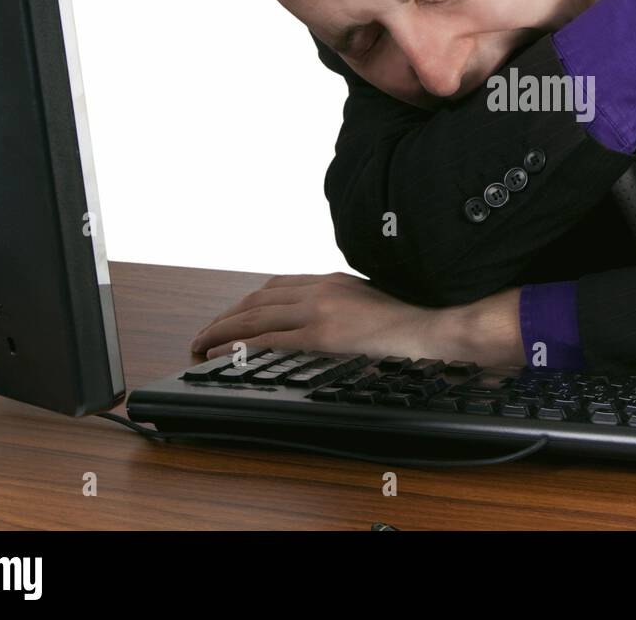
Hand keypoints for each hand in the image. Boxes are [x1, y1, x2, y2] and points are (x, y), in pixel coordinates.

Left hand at [188, 272, 450, 360]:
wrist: (434, 331)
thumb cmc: (411, 324)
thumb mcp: (372, 304)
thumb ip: (345, 308)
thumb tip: (330, 326)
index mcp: (333, 281)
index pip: (275, 286)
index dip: (245, 302)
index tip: (230, 316)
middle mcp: (322, 289)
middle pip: (257, 298)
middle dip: (225, 316)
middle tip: (204, 334)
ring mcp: (320, 310)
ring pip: (253, 316)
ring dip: (221, 330)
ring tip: (201, 344)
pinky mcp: (322, 334)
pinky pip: (267, 339)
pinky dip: (238, 346)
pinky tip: (221, 353)